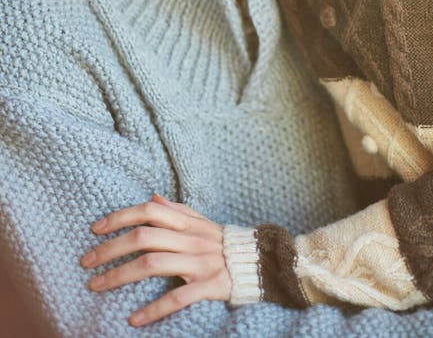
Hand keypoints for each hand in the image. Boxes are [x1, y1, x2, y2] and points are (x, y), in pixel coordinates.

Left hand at [81, 194, 231, 326]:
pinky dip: (155, 309)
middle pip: (144, 237)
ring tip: (97, 286)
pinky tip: (134, 319)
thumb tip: (152, 196)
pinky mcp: (211, 285)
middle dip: (111, 248)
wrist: (261, 261)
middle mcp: (191, 238)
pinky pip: (179, 297)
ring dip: (121, 275)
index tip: (95, 229)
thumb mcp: (201, 221)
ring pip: (154, 264)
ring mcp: (201, 261)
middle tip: (86, 262)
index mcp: (188, 222)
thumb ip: (177, 209)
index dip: (120, 217)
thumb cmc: (224, 242)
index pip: (149, 211)